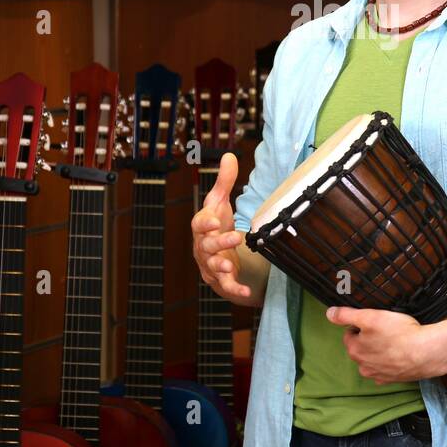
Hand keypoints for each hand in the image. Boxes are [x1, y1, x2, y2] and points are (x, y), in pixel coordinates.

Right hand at [189, 152, 251, 300]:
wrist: (218, 252)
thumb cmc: (217, 224)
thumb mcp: (220, 202)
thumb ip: (224, 181)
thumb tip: (228, 155)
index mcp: (202, 226)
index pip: (199, 223)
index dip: (206, 222)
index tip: (215, 220)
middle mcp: (203, 246)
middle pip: (207, 245)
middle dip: (219, 242)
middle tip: (235, 237)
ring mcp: (209, 264)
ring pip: (212, 266)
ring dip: (221, 266)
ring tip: (231, 265)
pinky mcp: (220, 279)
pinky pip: (225, 286)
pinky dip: (234, 289)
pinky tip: (247, 291)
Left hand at [325, 305, 446, 382]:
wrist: (426, 352)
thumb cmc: (399, 333)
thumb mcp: (370, 317)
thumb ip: (346, 315)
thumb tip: (329, 313)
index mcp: (355, 350)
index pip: (350, 334)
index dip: (361, 325)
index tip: (374, 321)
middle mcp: (363, 366)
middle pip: (360, 348)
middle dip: (369, 339)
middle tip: (385, 330)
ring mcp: (378, 375)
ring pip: (372, 360)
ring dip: (378, 352)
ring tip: (394, 342)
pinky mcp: (393, 380)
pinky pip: (386, 370)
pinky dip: (390, 363)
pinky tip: (399, 355)